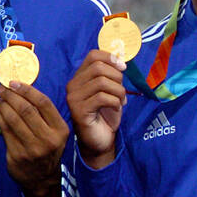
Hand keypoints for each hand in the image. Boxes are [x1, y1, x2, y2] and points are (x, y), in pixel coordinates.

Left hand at [0, 81, 68, 196]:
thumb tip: (21, 88)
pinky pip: (5, 130)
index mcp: (60, 129)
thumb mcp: (54, 133)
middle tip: (2, 88)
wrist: (41, 179)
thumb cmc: (47, 149)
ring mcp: (32, 148)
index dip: (27, 90)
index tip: (14, 82)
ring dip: (3, 105)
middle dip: (11, 95)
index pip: (43, 103)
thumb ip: (43, 114)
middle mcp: (48, 139)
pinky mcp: (17, 155)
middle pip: (26, 109)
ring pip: (13, 119)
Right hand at [66, 49, 126, 169]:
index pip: (93, 55)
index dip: (111, 58)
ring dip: (118, 91)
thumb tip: (120, 62)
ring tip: (121, 102)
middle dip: (117, 77)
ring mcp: (74, 98)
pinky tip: (116, 109)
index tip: (123, 68)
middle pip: (98, 67)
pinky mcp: (79, 111)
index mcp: (79, 78)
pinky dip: (115, 102)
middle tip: (122, 91)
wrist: (100, 140)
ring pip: (102, 82)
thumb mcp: (110, 91)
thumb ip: (111, 76)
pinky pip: (102, 98)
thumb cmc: (105, 115)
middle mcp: (72, 86)